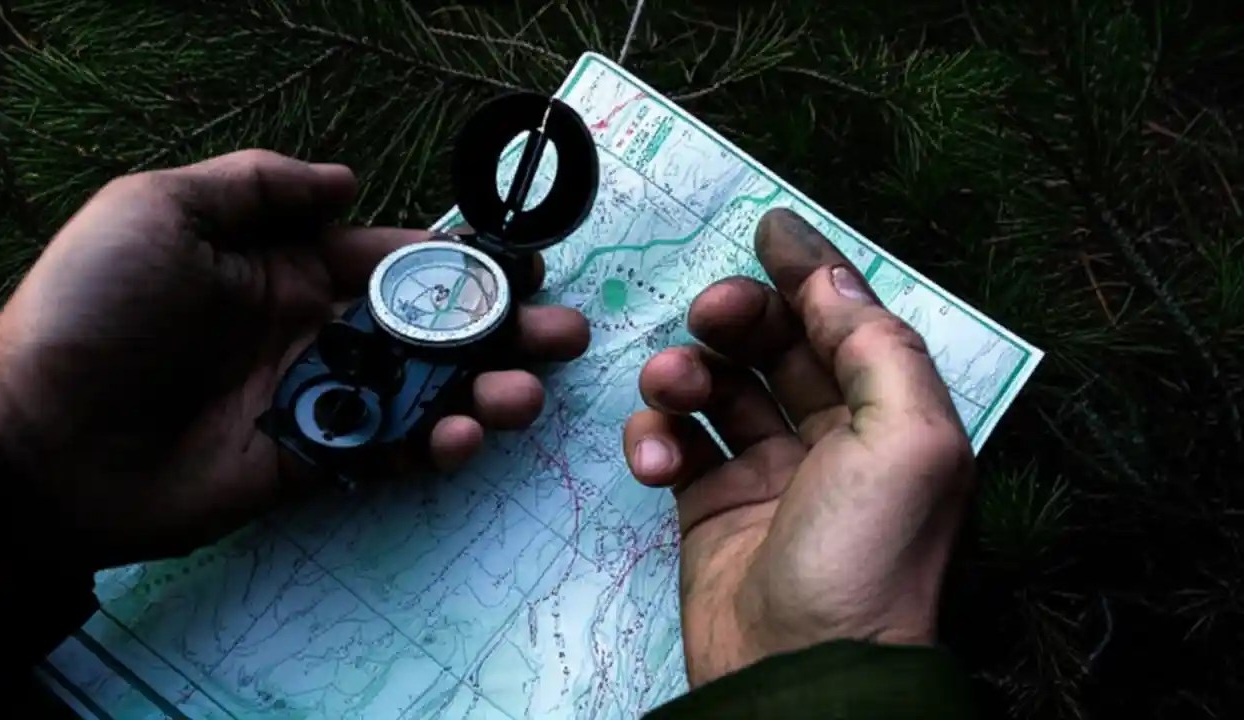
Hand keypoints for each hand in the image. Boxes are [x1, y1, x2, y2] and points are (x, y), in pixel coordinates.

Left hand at [0, 150, 588, 569]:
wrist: (37, 437)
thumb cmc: (94, 309)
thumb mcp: (158, 208)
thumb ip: (258, 185)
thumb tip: (349, 182)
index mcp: (284, 268)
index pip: (392, 261)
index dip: (458, 266)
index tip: (522, 269)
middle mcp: (311, 331)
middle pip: (427, 331)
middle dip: (498, 331)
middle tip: (566, 334)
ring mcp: (315, 400)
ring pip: (421, 394)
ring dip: (485, 391)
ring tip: (530, 390)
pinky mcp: (308, 463)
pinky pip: (386, 452)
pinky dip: (434, 444)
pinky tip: (466, 432)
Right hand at [622, 208, 972, 685]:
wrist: (798, 675)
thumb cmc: (865, 556)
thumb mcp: (907, 437)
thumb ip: (873, 344)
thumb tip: (828, 275)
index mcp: (891, 419)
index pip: (846, 322)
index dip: (810, 272)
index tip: (768, 228)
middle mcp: (834, 441)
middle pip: (777, 346)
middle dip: (738, 317)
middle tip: (708, 314)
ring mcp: (769, 476)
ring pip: (718, 390)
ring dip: (686, 373)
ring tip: (672, 391)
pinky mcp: (710, 510)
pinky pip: (676, 446)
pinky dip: (656, 437)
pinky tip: (655, 459)